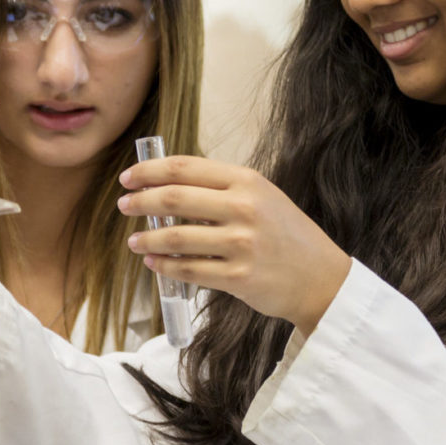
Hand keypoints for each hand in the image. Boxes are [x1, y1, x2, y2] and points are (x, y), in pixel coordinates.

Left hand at [119, 157, 351, 334]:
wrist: (321, 277)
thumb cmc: (286, 236)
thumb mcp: (262, 197)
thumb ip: (221, 190)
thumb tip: (166, 187)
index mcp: (247, 181)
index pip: (185, 167)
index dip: (149, 171)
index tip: (128, 178)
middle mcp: (244, 207)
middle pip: (174, 198)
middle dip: (141, 202)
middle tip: (124, 206)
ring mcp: (242, 243)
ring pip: (176, 236)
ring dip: (148, 238)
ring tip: (134, 241)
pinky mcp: (238, 277)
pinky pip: (188, 270)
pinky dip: (165, 266)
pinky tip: (154, 262)